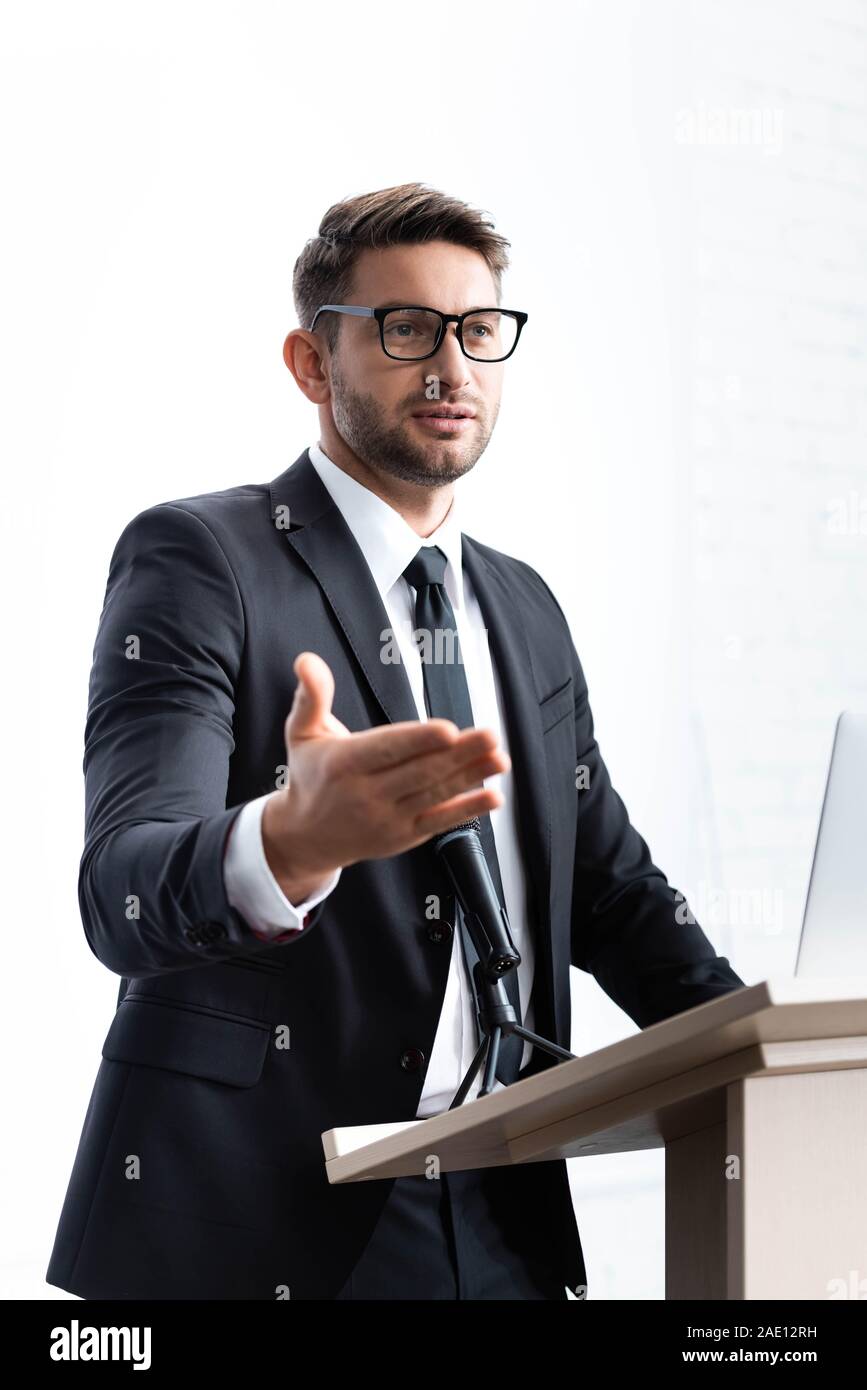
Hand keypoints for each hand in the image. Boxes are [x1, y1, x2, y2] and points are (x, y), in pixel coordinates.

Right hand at [261, 651, 510, 900]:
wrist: (305, 837)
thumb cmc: (310, 777)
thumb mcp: (300, 733)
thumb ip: (311, 696)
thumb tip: (308, 660)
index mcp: (343, 764)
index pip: (386, 749)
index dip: (419, 740)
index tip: (448, 730)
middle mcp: (366, 795)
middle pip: (419, 771)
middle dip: (459, 754)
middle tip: (490, 735)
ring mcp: (388, 819)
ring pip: (434, 795)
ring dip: (471, 777)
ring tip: (499, 759)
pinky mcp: (404, 837)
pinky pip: (439, 822)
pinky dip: (468, 810)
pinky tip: (493, 797)